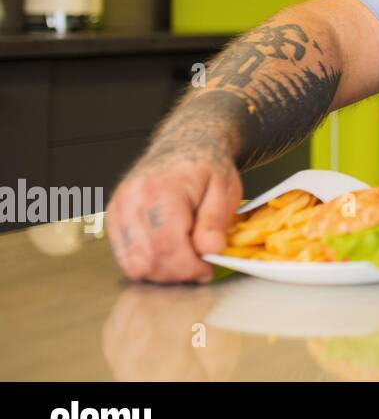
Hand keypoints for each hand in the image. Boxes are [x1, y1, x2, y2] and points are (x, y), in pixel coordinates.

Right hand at [106, 141, 241, 283]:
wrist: (185, 145)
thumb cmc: (207, 165)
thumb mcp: (224, 189)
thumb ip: (216, 221)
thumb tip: (210, 250)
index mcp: (162, 190)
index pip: (167, 247)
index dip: (189, 268)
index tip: (206, 270)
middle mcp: (133, 199)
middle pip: (147, 260)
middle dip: (176, 273)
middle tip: (198, 267)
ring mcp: (118, 208)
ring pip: (132, 264)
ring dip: (161, 271)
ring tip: (185, 258)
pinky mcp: (113, 217)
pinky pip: (124, 256)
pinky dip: (147, 262)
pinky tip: (169, 251)